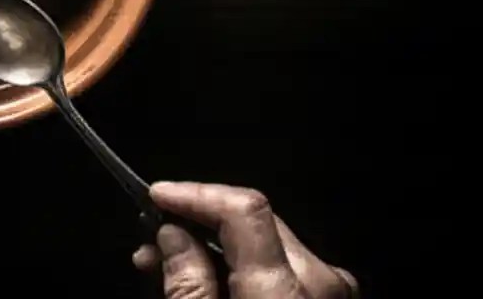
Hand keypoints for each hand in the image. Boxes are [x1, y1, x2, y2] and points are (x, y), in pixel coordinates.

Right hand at [133, 182, 358, 298]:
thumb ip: (188, 286)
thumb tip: (173, 235)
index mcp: (288, 289)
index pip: (244, 208)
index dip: (196, 193)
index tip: (155, 195)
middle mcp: (321, 280)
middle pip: (252, 220)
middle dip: (196, 222)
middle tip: (148, 241)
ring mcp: (334, 292)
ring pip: (265, 244)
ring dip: (215, 246)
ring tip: (165, 265)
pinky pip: (282, 268)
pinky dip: (244, 268)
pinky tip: (211, 280)